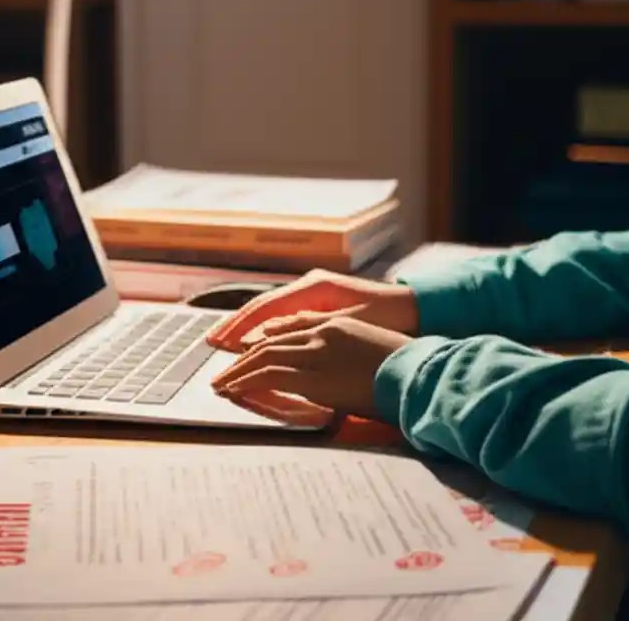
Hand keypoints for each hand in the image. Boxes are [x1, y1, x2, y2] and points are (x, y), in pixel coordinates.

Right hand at [207, 269, 417, 352]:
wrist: (416, 308)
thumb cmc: (387, 316)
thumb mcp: (348, 323)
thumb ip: (309, 326)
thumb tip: (268, 333)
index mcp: (315, 287)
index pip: (267, 307)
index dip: (242, 325)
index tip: (222, 341)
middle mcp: (310, 285)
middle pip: (264, 307)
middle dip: (237, 325)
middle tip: (213, 343)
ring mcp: (314, 293)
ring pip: (272, 311)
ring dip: (248, 328)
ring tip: (226, 343)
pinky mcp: (320, 304)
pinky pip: (285, 315)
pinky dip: (267, 328)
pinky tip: (257, 340)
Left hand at [211, 315, 411, 426]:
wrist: (418, 373)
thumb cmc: (408, 368)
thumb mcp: (376, 349)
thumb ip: (350, 351)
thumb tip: (339, 371)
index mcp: (338, 325)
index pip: (291, 329)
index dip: (266, 341)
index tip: (248, 351)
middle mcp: (322, 333)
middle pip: (272, 341)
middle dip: (244, 356)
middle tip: (225, 370)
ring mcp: (316, 352)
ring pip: (264, 356)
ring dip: (238, 371)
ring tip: (221, 384)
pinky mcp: (312, 374)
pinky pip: (268, 375)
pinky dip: (246, 381)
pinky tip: (233, 390)